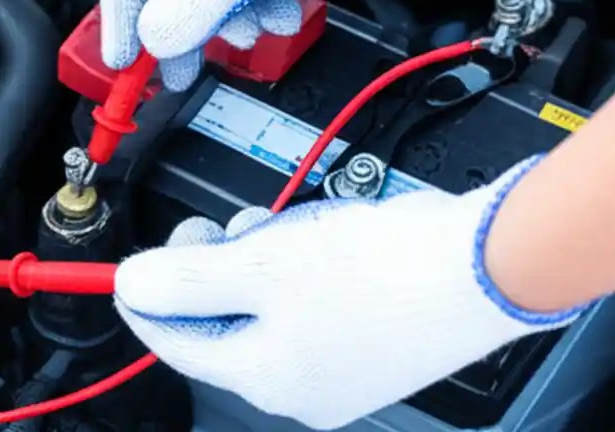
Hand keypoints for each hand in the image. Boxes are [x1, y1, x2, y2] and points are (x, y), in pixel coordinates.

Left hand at [113, 159, 584, 429]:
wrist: (485, 261)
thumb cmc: (381, 270)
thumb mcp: (259, 264)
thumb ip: (185, 278)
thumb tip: (132, 285)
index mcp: (265, 378)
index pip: (176, 341)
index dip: (146, 294)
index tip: (129, 262)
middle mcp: (301, 386)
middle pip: (222, 319)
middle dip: (214, 265)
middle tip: (220, 229)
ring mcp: (341, 367)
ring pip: (267, 302)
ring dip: (261, 256)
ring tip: (285, 227)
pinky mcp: (373, 340)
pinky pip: (311, 299)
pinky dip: (302, 263)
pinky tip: (323, 236)